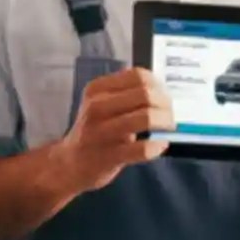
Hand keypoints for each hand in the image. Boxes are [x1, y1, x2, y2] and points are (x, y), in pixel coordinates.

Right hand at [52, 67, 173, 193]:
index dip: (158, 84)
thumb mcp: (101, 104)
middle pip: (145, 94)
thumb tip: (160, 86)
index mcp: (97, 89)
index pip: (138, 76)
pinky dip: (157, 145)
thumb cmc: (94, 130)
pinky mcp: (108, 156)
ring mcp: (101, 132)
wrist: (69, 163)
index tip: (165, 95)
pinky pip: (142, 148)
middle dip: (165, 104)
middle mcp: (96, 106)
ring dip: (165, 122)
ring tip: (168, 127)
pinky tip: (160, 145)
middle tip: (170, 113)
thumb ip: (125, 92)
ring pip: (146, 117)